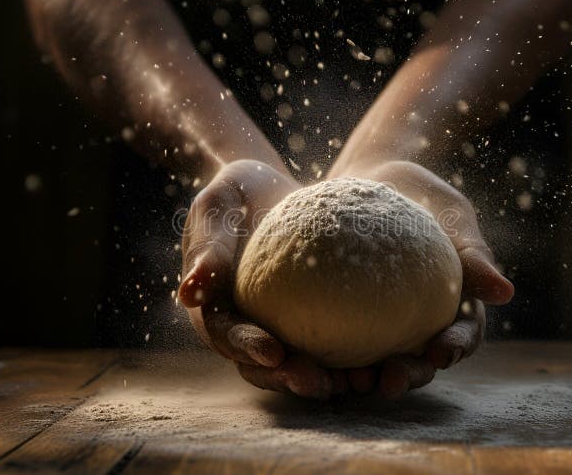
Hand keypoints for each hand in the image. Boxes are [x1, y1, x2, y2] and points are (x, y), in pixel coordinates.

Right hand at [178, 160, 343, 398]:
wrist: (264, 187)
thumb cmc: (233, 194)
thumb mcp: (214, 208)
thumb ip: (206, 245)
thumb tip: (189, 292)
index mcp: (216, 309)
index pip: (229, 337)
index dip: (249, 349)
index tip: (274, 351)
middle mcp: (247, 325)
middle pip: (265, 364)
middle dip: (290, 378)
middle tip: (321, 383)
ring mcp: (279, 324)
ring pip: (299, 362)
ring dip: (325, 378)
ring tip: (357, 382)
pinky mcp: (311, 317)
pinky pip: (330, 341)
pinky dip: (351, 355)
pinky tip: (381, 356)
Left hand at [333, 160, 513, 397]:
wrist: (370, 175)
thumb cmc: (420, 193)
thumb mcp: (452, 214)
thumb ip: (473, 252)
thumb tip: (505, 293)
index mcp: (453, 304)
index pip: (462, 333)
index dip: (454, 348)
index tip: (440, 352)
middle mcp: (418, 321)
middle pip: (418, 360)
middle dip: (408, 377)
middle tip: (390, 382)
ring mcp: (381, 321)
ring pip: (376, 358)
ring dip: (366, 376)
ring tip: (349, 383)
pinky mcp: (344, 314)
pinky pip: (335, 337)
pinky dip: (327, 352)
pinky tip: (308, 357)